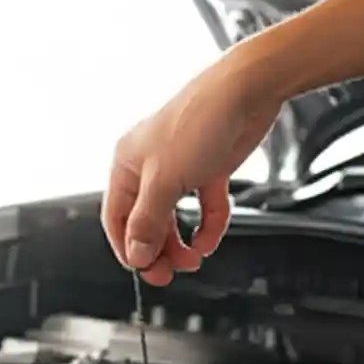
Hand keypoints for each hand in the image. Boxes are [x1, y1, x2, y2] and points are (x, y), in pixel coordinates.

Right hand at [102, 55, 279, 285]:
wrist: (246, 90)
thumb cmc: (199, 120)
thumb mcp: (165, 179)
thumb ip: (148, 221)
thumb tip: (136, 254)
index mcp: (127, 164)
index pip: (117, 218)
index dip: (128, 248)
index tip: (143, 270)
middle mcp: (150, 166)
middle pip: (147, 221)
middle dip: (158, 250)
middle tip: (168, 273)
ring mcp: (181, 167)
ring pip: (175, 217)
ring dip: (182, 243)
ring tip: (193, 260)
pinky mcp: (209, 167)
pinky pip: (204, 206)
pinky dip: (208, 225)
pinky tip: (210, 239)